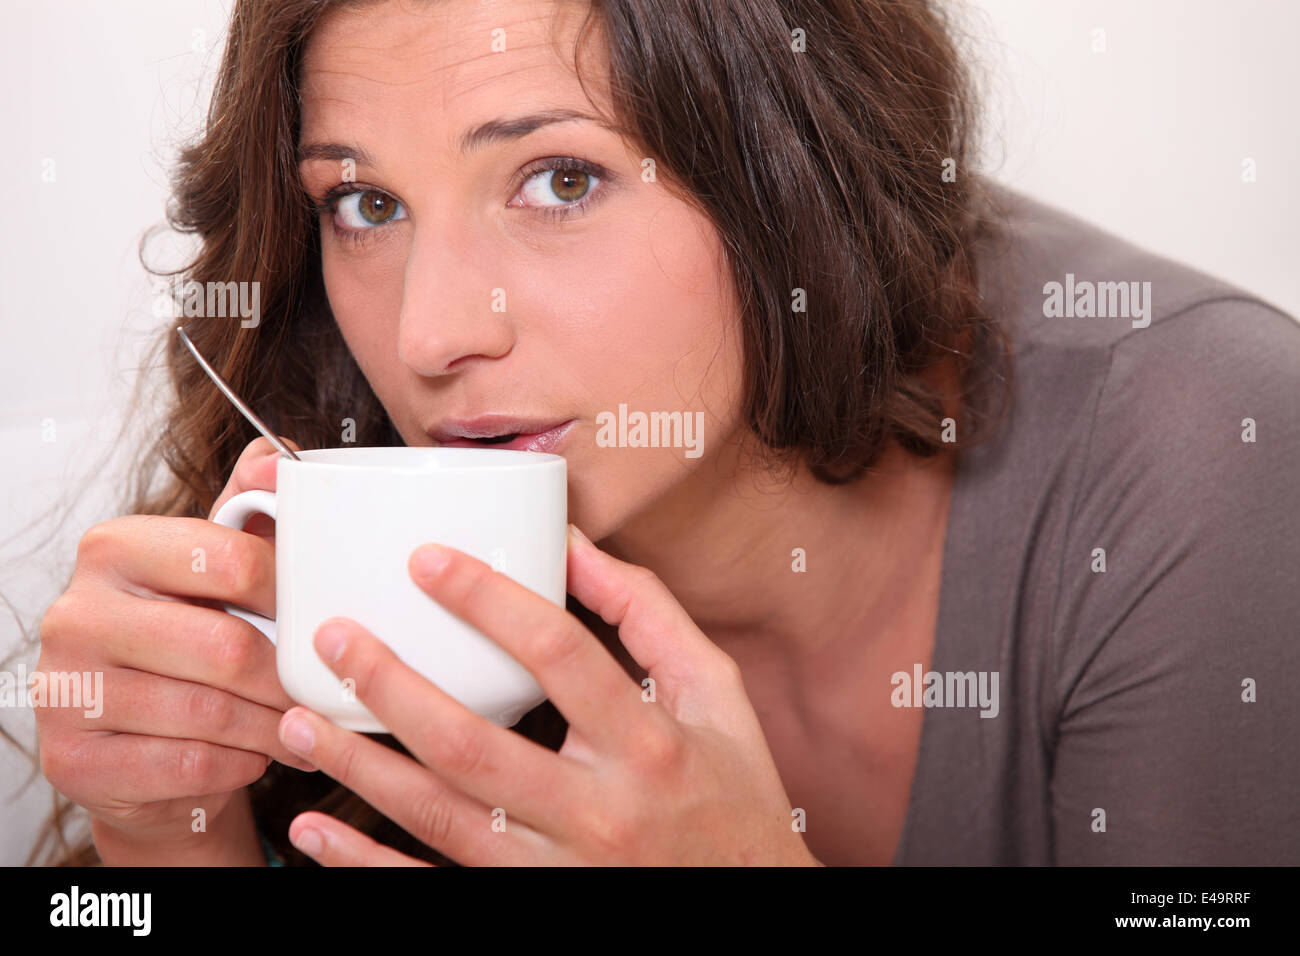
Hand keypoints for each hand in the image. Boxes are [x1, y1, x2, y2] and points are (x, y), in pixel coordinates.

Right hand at [36, 435, 314, 858]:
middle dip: (288, 676)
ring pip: (211, 713)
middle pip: (226, 647)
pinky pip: (189, 766)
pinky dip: (238, 764)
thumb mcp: (217, 569)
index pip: (230, 559)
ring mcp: (66, 690)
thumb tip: (280, 458)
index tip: (318, 615)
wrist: (141, 745)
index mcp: (115, 550)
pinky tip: (252, 755)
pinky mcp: (74, 760)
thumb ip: (250, 511)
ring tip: (301, 727)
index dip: (291, 594)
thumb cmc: (189, 645)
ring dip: (271, 727)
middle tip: (320, 690)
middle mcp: (78, 614)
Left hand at [275, 524, 820, 864]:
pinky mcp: (528, 908)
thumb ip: (648, 615)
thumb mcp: (715, 692)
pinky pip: (431, 891)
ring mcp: (557, 873)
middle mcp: (598, 814)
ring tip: (298, 719)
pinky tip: (315, 828)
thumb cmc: (733, 795)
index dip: (486, 598)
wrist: (749, 909)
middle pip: (473, 746)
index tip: (426, 560)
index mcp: (647, 745)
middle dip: (390, 687)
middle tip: (333, 637)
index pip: (557, 654)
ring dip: (359, 769)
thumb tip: (573, 546)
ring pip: (438, 820)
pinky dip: (364, 864)